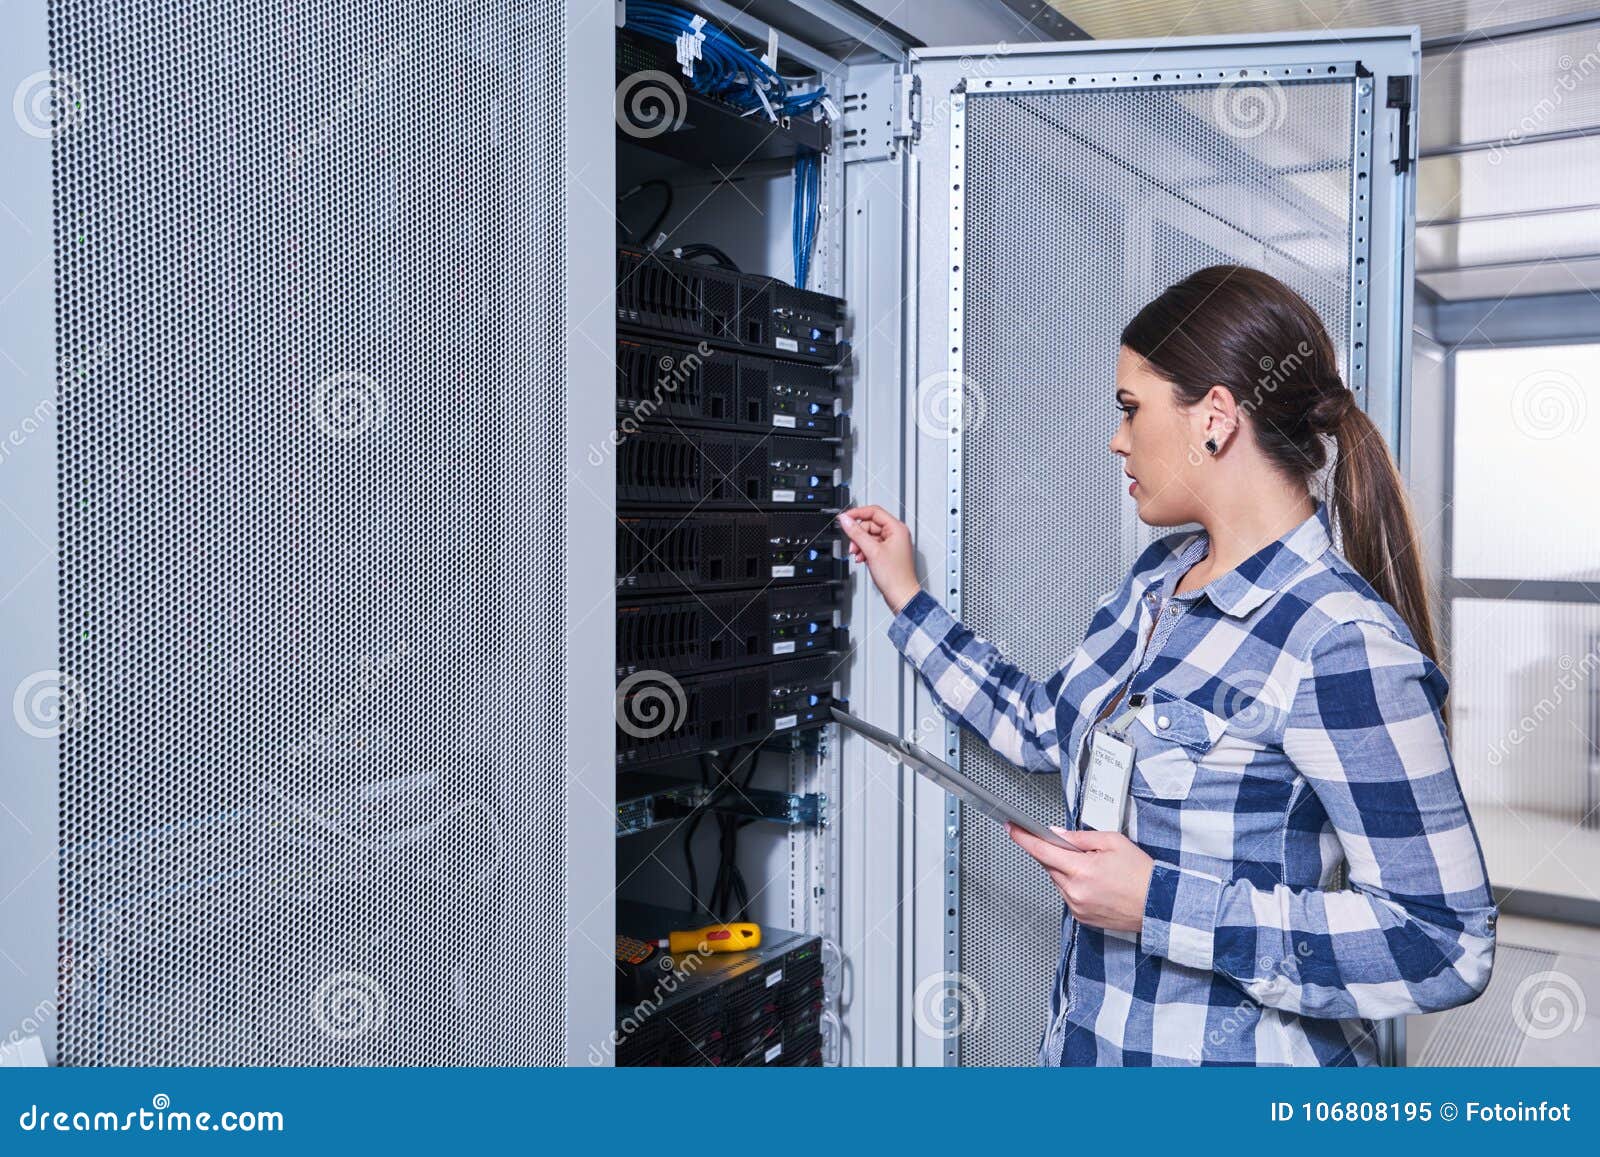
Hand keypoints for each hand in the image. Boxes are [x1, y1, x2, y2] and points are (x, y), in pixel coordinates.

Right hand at [836, 505, 920, 613]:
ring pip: (869, 536)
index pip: (874, 512)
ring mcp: (892, 543)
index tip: (845, 518)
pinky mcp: (888, 553)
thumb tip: (846, 520)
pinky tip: (862, 559)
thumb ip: (856, 533)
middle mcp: (896, 533)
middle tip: (853, 546)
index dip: (857, 514)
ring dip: (860, 544)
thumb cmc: (895, 576)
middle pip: (870, 525)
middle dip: (858, 535)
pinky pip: (872, 545)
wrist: (901, 594)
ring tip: (858, 555)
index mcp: (897, 528)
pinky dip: (864, 551)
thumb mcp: (871, 551)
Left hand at [1005, 824, 1154, 933]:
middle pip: (1049, 866)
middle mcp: (1075, 892)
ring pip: (1058, 881)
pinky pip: (1067, 895)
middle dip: (1056, 854)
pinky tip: (1095, 884)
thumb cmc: (1141, 873)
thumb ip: (1079, 837)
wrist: (1159, 904)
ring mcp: (1077, 907)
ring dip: (1067, 871)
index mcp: (1082, 870)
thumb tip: (1056, 833)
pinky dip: (1074, 886)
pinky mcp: (1081, 918)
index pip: (1042, 851)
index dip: (1023, 838)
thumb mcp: (1112, 841)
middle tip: (1078, 850)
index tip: (1011, 828)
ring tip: (1095, 869)